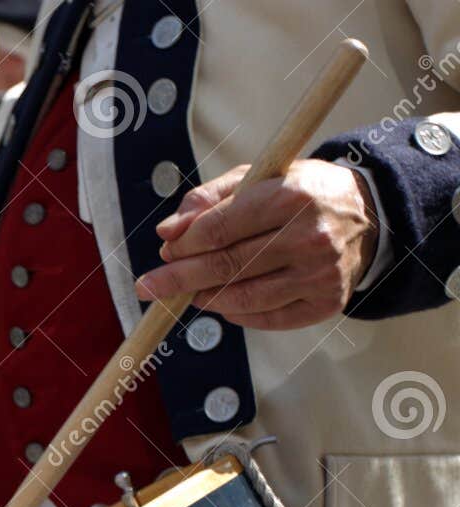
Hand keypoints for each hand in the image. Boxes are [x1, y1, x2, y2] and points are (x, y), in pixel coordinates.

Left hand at [135, 159, 378, 329]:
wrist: (368, 215)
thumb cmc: (302, 193)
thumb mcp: (260, 177)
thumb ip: (209, 198)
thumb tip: (167, 232)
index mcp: (291, 196)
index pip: (220, 228)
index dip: (184, 244)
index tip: (165, 250)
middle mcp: (309, 236)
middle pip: (226, 266)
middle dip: (178, 278)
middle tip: (148, 286)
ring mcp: (320, 274)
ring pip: (243, 297)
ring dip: (204, 298)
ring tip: (187, 292)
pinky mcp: (326, 302)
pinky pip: (266, 318)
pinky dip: (235, 313)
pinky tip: (221, 301)